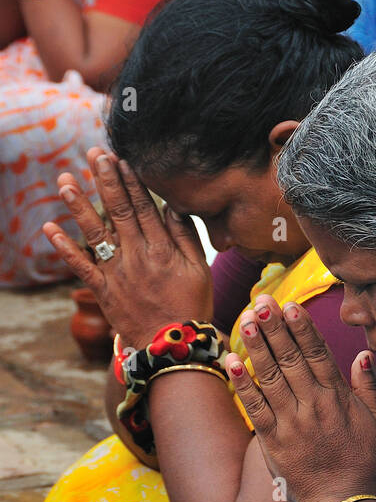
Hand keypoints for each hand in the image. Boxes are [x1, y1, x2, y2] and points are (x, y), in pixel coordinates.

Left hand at [41, 149, 212, 349]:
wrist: (172, 346)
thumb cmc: (190, 305)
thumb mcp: (199, 268)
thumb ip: (186, 235)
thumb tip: (172, 205)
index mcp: (162, 248)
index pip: (144, 206)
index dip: (131, 181)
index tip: (120, 158)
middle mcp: (137, 256)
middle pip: (118, 211)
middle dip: (105, 180)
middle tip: (94, 155)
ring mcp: (117, 273)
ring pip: (95, 233)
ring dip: (78, 205)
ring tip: (65, 181)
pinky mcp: (103, 290)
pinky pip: (80, 266)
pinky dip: (64, 247)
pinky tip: (50, 227)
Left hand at [227, 296, 375, 501]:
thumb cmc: (362, 462)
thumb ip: (367, 385)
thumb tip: (364, 353)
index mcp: (337, 397)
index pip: (317, 354)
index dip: (302, 328)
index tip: (291, 306)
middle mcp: (313, 405)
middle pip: (291, 358)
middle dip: (275, 327)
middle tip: (262, 301)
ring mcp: (291, 423)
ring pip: (270, 377)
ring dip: (256, 347)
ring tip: (246, 320)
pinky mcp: (273, 441)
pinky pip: (255, 408)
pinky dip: (243, 385)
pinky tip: (231, 362)